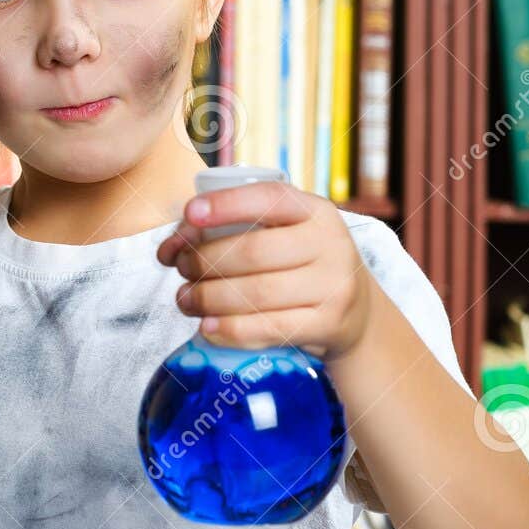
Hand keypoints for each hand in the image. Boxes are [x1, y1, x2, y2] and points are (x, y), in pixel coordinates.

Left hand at [156, 180, 374, 359]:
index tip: (190, 214)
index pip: (268, 199)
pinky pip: (268, 328)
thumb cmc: (301, 266)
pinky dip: (230, 329)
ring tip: (185, 299)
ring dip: (208, 298)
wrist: (356, 313)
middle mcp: (330, 243)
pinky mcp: (328, 324)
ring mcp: (334, 285)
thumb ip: (235, 230)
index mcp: (315, 210)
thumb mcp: (285, 235)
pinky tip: (207, 327)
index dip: (226, 205)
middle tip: (182, 269)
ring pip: (256, 293)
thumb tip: (172, 246)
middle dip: (204, 260)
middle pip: (252, 251)